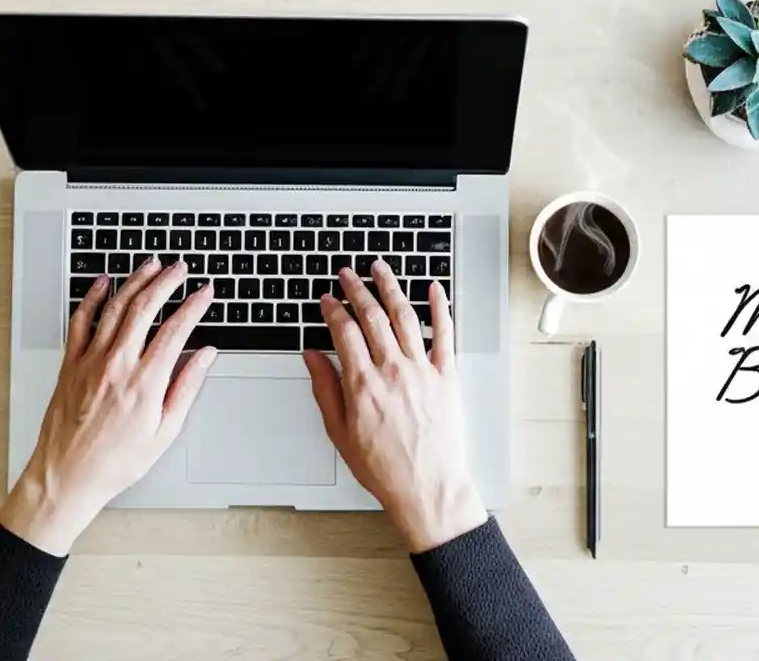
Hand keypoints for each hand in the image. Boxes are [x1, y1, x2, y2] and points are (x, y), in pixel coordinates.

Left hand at [0, 258, 215, 554]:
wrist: (66, 476)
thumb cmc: (115, 462)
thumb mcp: (165, 432)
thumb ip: (186, 387)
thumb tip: (204, 356)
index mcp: (145, 383)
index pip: (175, 330)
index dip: (193, 306)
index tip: (204, 293)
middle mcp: (116, 365)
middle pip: (145, 307)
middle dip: (166, 281)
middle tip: (180, 269)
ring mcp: (90, 361)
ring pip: (115, 307)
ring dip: (135, 281)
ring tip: (151, 266)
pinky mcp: (70, 364)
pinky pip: (81, 321)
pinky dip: (93, 297)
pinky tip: (104, 284)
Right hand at [303, 261, 486, 552]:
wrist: (427, 488)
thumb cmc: (384, 468)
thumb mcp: (340, 432)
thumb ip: (325, 389)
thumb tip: (312, 356)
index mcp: (362, 384)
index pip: (343, 331)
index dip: (333, 309)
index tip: (327, 299)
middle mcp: (392, 370)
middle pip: (372, 316)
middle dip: (357, 289)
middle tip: (348, 274)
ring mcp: (422, 371)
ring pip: (405, 316)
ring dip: (391, 288)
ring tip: (380, 269)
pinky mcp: (446, 376)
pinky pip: (444, 334)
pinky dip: (440, 307)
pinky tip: (434, 289)